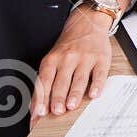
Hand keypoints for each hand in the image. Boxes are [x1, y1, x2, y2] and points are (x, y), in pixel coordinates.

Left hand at [31, 5, 114, 121]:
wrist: (87, 23)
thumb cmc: (68, 47)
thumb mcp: (52, 60)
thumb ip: (44, 83)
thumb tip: (35, 109)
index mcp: (52, 60)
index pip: (44, 81)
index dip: (41, 98)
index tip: (40, 112)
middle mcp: (67, 58)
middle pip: (61, 81)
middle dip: (58, 97)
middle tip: (57, 111)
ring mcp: (85, 58)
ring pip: (79, 78)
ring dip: (75, 93)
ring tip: (72, 105)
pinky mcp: (101, 58)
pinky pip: (99, 73)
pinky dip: (97, 85)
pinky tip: (94, 94)